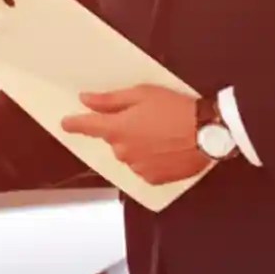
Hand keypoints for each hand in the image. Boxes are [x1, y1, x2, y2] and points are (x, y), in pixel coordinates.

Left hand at [60, 84, 209, 184]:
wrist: (209, 132)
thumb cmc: (176, 109)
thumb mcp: (142, 94)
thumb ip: (110, 100)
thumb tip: (85, 100)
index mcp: (117, 129)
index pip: (86, 127)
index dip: (74, 124)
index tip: (65, 123)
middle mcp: (122, 151)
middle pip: (112, 140)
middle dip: (122, 130)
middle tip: (145, 119)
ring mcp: (137, 167)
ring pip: (128, 154)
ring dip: (137, 146)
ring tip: (160, 134)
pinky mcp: (153, 179)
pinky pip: (143, 168)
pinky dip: (149, 159)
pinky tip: (165, 149)